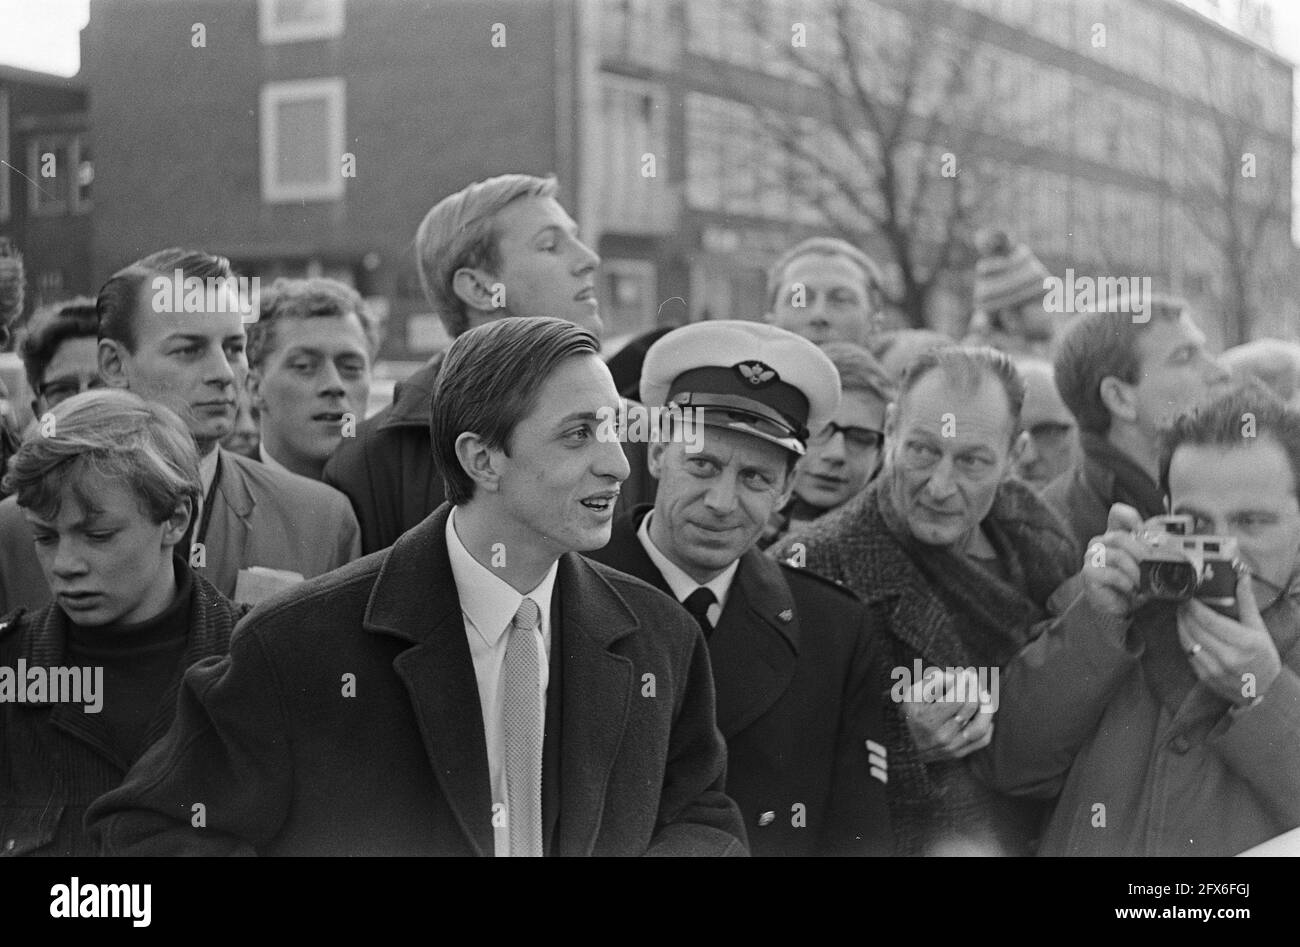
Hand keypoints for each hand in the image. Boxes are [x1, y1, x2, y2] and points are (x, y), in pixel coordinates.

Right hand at [901, 668, 994, 762]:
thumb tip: (957, 677)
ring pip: (980, 727)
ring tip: (984, 695)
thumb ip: (934, 681)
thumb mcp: (913, 694)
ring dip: (986, 707)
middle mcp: (941, 736)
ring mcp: (952, 747)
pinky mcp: (959, 753)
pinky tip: (983, 713)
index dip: (965, 683)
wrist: (904, 746)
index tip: (966, 673)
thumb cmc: (910, 714)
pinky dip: (987, 725)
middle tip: (974, 680)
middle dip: (975, 689)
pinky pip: (982, 740)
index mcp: (927, 719)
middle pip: (970, 708)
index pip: (956, 698)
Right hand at [1081, 503, 1148, 616]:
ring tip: (1143, 583)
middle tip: (1154, 566)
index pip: (1117, 513)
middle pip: (1120, 536)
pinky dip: (1127, 583)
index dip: (1131, 517)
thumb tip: (1172, 544)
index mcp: (1115, 535)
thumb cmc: (1133, 583)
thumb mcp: (1146, 565)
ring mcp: (1092, 556)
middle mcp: (1101, 542)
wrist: (1118, 606)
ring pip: (1118, 555)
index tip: (1144, 530)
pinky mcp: (1089, 572)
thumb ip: (1154, 551)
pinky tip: (1132, 590)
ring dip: (1136, 572)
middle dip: (1142, 553)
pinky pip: (1112, 573)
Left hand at [1177, 570, 1280, 706]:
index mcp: (1245, 643)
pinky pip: (1188, 654)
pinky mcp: (1205, 678)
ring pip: (1188, 642)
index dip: (1195, 606)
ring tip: (1182, 613)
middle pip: (1195, 629)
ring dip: (1181, 625)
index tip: (1189, 595)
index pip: (1210, 620)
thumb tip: (1243, 576)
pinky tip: (1186, 630)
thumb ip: (1247, 602)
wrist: (1264, 690)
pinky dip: (1185, 640)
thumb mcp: (1259, 628)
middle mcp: (1229, 658)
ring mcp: (1216, 670)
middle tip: (1182, 601)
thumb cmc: (1263, 656)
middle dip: (1185, 612)